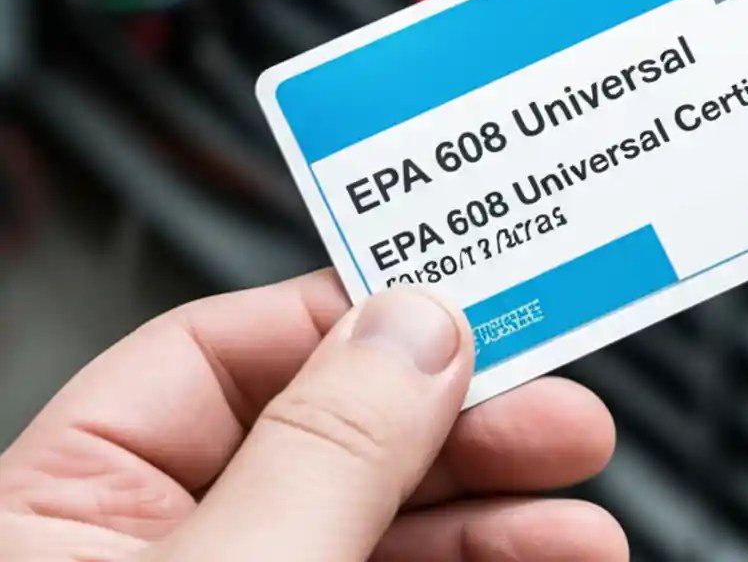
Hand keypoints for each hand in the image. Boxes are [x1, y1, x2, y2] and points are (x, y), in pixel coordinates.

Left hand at [0, 270, 624, 560]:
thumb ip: (323, 451)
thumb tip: (416, 328)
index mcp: (66, 507)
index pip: (222, 353)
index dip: (360, 320)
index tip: (471, 309)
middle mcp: (153, 550)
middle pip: (334, 439)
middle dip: (467, 423)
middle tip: (563, 413)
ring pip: (386, 525)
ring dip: (501, 513)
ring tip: (583, 514)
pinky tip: (547, 555)